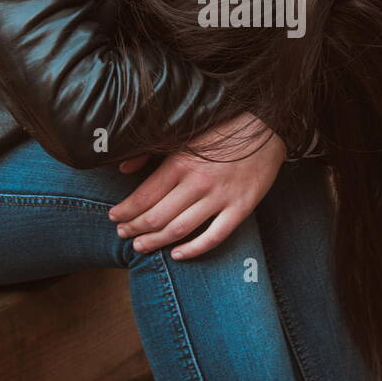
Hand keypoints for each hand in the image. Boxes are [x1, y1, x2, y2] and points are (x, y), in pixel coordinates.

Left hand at [108, 113, 285, 259]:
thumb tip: (123, 168)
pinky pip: (214, 237)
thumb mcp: (183, 134)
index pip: (144, 196)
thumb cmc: (222, 128)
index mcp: (181, 162)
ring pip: (180, 229)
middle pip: (158, 216)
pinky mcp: (241, 208)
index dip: (125, 211)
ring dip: (156, 241)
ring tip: (140, 246)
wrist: (267, 126)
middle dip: (136, 228)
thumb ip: (151, 152)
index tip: (114, 217)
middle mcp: (198, 183)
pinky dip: (194, 250)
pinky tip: (178, 255)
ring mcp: (221, 197)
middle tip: (123, 234)